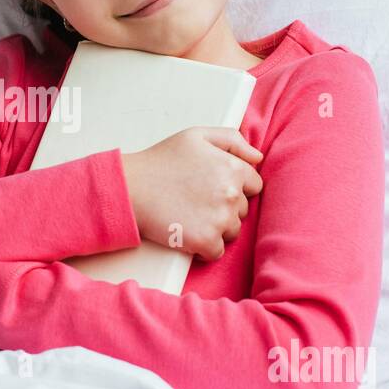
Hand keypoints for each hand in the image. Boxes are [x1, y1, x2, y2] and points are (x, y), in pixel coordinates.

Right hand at [121, 126, 263, 261]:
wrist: (130, 188)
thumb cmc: (160, 161)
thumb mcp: (196, 136)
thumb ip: (232, 140)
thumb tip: (258, 157)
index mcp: (232, 167)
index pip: (254, 185)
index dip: (234, 187)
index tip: (212, 188)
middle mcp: (231, 193)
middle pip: (243, 210)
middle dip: (224, 208)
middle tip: (195, 201)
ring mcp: (220, 219)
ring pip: (232, 232)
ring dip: (215, 228)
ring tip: (190, 216)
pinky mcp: (206, 240)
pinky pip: (216, 251)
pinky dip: (203, 247)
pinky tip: (187, 232)